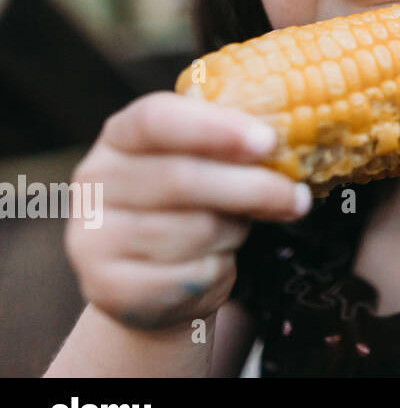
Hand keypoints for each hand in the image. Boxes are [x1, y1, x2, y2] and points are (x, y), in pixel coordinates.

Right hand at [64, 92, 308, 332]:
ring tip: (239, 229)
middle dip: (252, 187)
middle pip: (181, 178)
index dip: (214, 127)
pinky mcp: (108, 288)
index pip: (156, 118)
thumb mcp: (208, 166)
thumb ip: (235, 148)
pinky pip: (190, 275)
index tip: (269, 141)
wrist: (157, 283)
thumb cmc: (194, 206)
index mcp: (121, 136)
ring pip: (193, 229)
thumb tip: (296, 138)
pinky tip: (216, 263)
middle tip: (298, 197)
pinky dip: (220, 269)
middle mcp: (95, 182)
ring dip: (236, 230)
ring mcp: (93, 237)